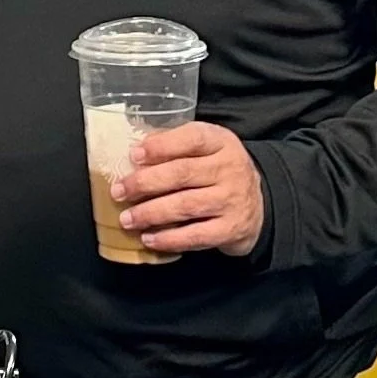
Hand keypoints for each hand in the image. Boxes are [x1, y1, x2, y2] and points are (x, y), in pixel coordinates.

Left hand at [112, 123, 265, 256]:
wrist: (257, 205)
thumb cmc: (217, 173)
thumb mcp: (207, 149)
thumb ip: (177, 146)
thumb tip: (136, 151)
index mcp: (222, 142)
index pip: (193, 138)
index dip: (162, 146)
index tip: (134, 155)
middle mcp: (230, 168)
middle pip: (182, 173)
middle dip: (145, 183)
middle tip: (119, 192)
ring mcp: (232, 200)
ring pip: (185, 205)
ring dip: (150, 213)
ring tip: (127, 219)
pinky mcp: (231, 229)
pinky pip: (195, 235)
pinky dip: (168, 239)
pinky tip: (148, 238)